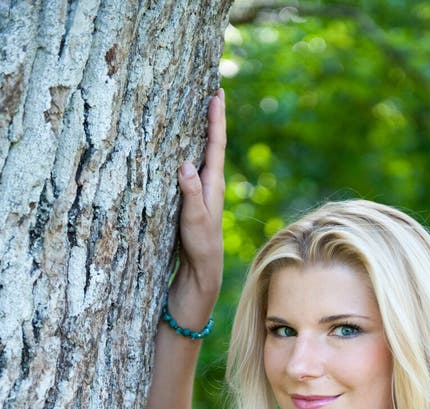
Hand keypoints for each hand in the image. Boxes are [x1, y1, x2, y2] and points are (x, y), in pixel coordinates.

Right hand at [174, 88, 225, 301]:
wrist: (202, 268)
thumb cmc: (199, 245)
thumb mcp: (193, 219)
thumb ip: (190, 192)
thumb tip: (185, 164)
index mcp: (213, 184)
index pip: (216, 145)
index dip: (216, 119)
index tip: (217, 94)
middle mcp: (211, 183)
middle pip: (213, 144)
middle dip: (213, 118)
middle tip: (214, 92)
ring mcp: (203, 190)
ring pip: (204, 154)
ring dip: (204, 132)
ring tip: (202, 110)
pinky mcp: (194, 198)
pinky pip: (195, 167)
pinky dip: (193, 151)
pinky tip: (186, 147)